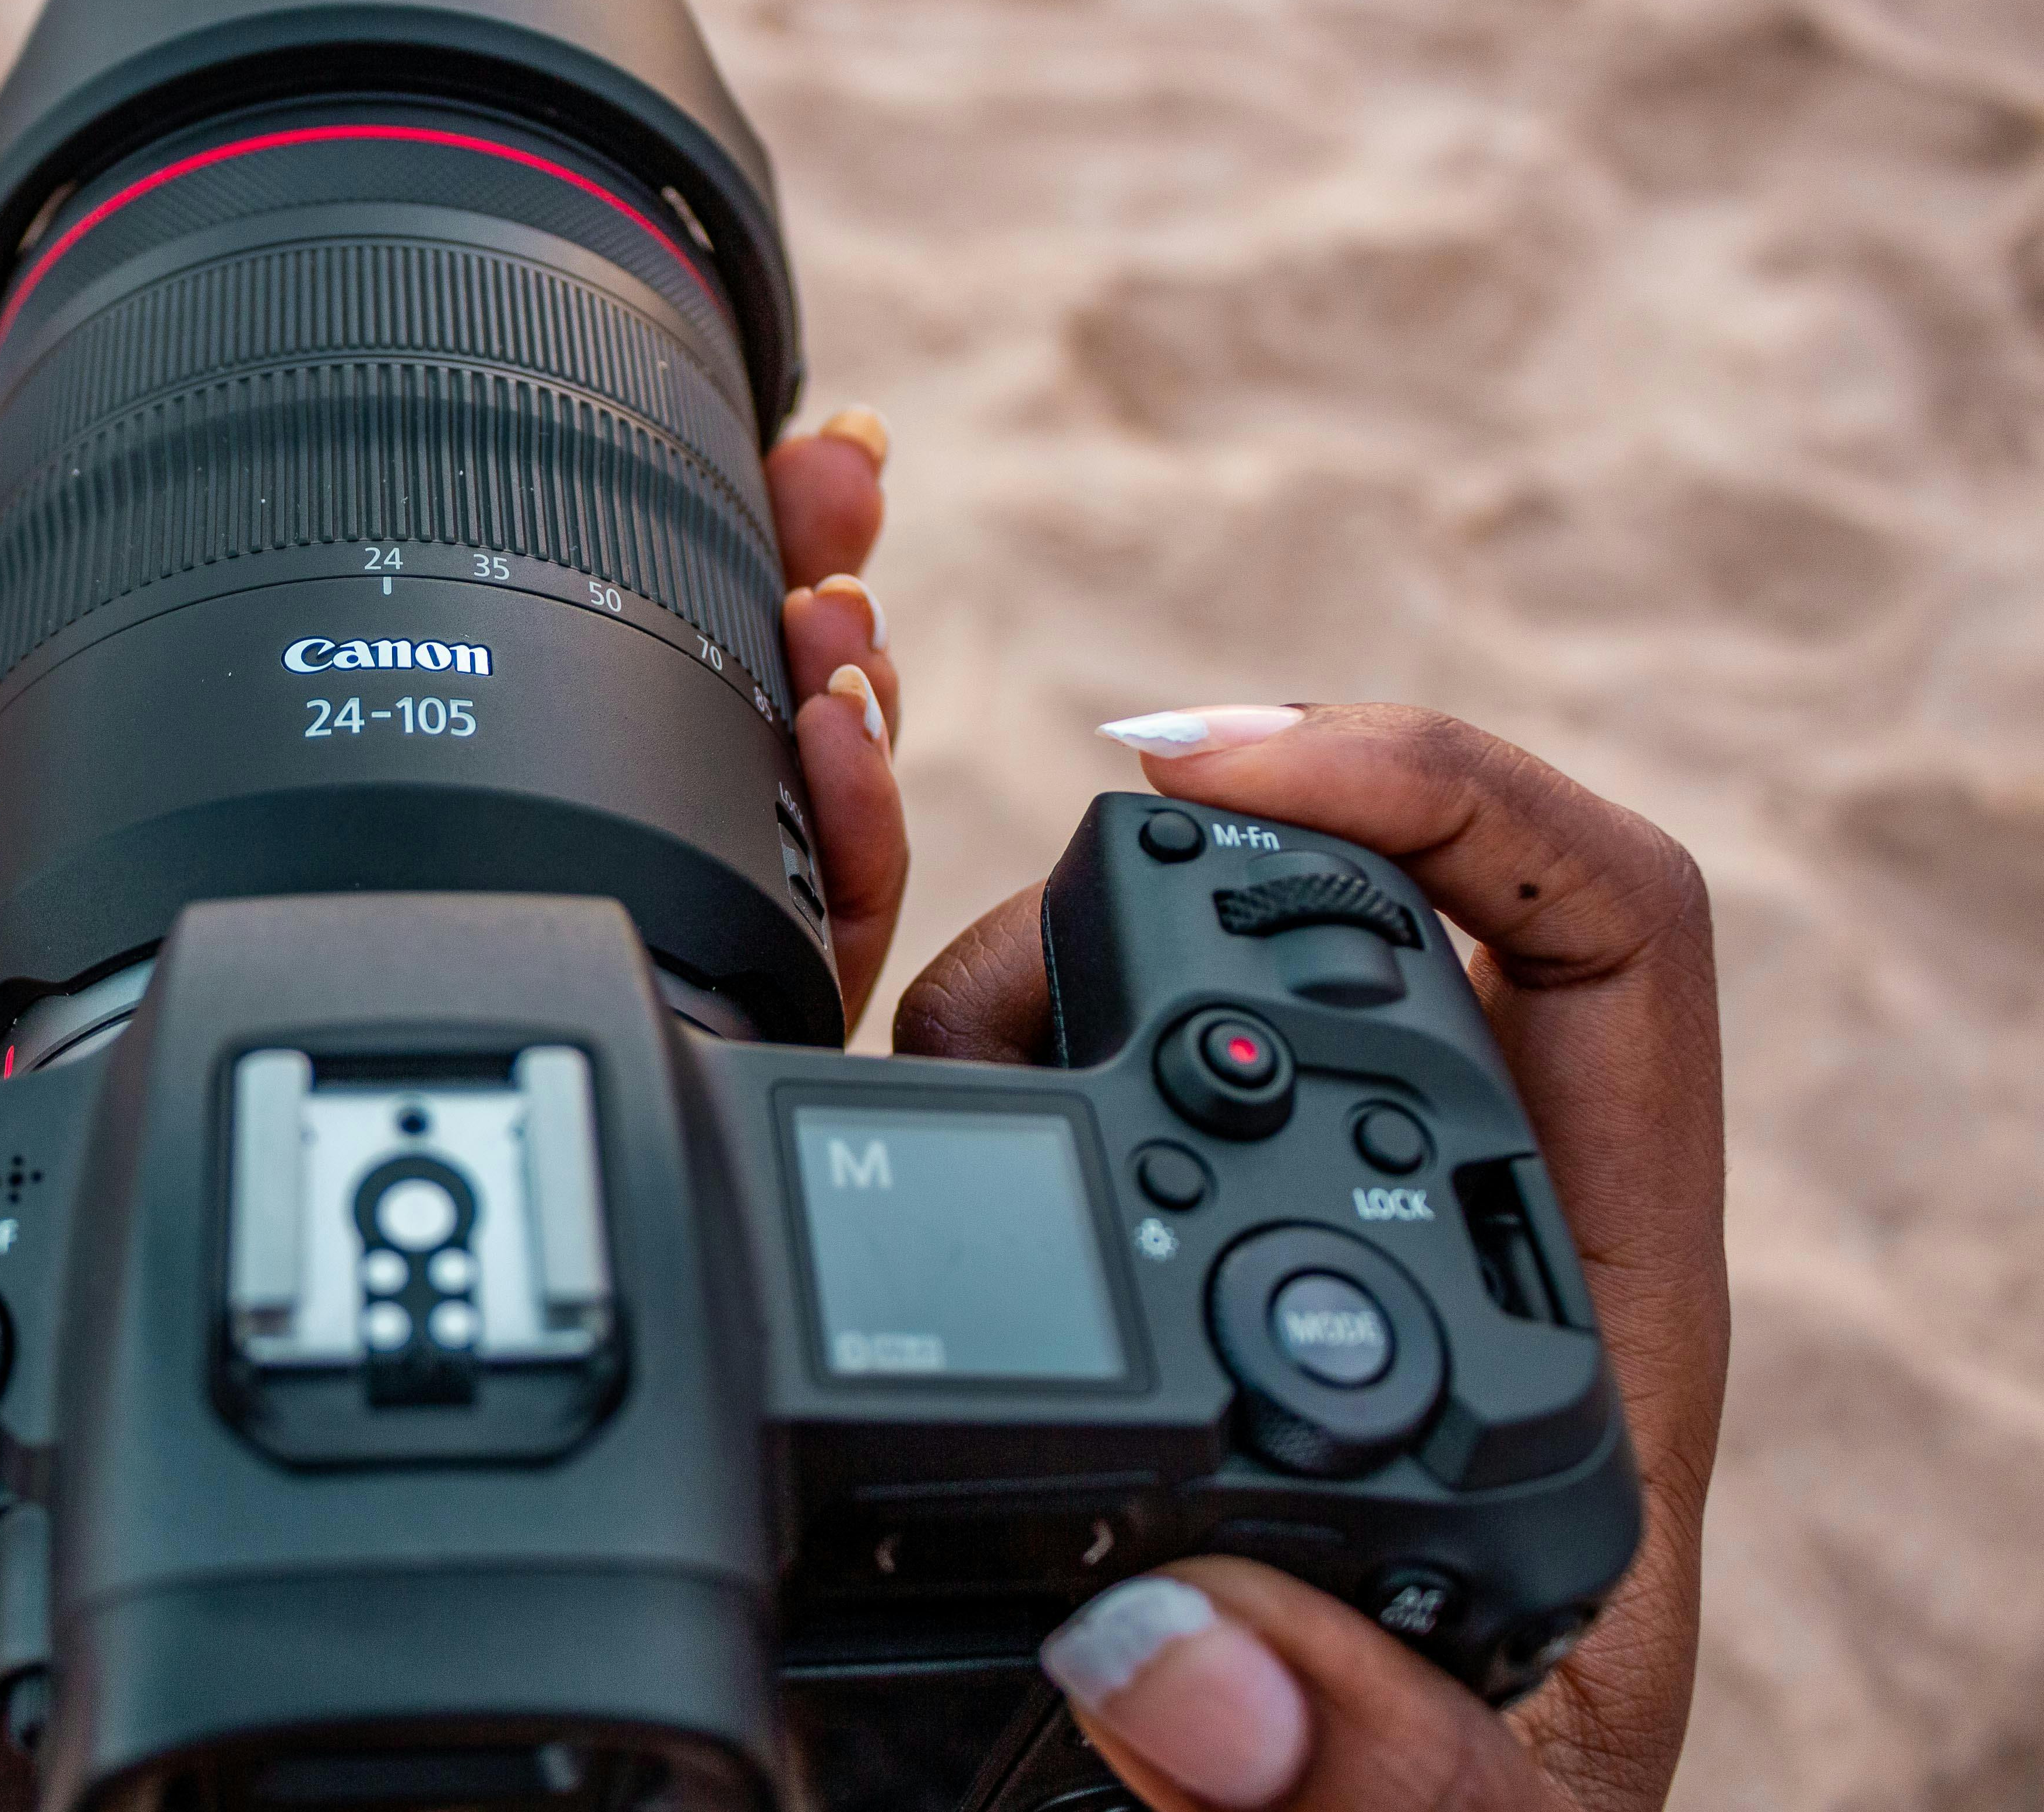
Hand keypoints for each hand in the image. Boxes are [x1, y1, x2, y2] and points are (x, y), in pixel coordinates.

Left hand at [0, 408, 912, 1107]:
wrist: (234, 1355)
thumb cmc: (105, 1188)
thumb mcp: (62, 1004)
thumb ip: (64, 889)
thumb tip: (34, 715)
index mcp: (435, 875)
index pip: (563, 694)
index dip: (667, 565)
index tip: (728, 460)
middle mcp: (563, 929)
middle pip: (709, 730)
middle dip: (789, 577)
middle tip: (823, 479)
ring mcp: (662, 1021)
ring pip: (792, 832)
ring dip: (837, 693)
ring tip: (835, 606)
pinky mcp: (726, 1111)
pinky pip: (823, 970)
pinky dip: (861, 843)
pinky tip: (837, 741)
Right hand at [897, 703, 1725, 1811]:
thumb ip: (1378, 1774)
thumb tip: (1187, 1658)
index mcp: (1582, 1309)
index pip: (1600, 938)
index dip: (1449, 790)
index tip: (1229, 771)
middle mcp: (1439, 1226)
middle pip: (1356, 910)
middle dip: (1147, 890)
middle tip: (997, 998)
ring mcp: (1279, 1233)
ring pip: (1171, 971)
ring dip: (1021, 963)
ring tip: (922, 1074)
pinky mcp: (1137, 1259)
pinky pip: (1050, 1064)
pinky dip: (945, 991)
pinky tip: (882, 1013)